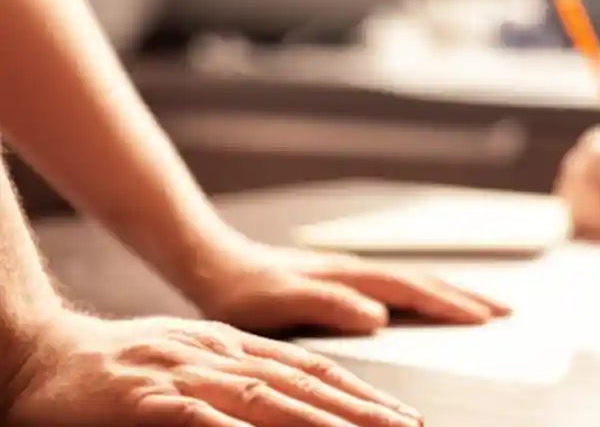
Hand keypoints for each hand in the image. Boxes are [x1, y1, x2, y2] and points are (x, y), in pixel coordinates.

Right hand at [5, 311, 423, 426]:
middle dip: (360, 409)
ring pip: (264, 397)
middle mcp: (215, 353)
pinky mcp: (145, 398)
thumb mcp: (185, 365)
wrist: (35, 354)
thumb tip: (283, 408)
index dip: (357, 392)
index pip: (308, 368)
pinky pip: (198, 419)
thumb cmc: (111, 369)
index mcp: (228, 345)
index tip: (397, 414)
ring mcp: (182, 374)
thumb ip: (232, 384)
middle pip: (301, 383)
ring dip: (320, 421)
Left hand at [186, 240, 510, 335]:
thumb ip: (328, 306)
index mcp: (350, 277)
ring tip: (485, 307)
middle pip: (425, 282)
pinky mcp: (346, 281)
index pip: (412, 292)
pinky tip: (432, 304)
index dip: (451, 306)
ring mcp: (354, 274)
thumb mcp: (278, 302)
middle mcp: (358, 271)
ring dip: (453, 293)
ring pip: (415, 282)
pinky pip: (400, 287)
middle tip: (507, 312)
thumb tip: (378, 315)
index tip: (485, 319)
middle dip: (467, 297)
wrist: (212, 262)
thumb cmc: (239, 290)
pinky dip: (427, 294)